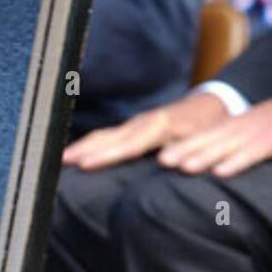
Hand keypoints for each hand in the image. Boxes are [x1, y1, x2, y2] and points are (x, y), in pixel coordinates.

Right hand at [62, 92, 228, 171]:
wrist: (213, 106)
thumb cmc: (210, 128)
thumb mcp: (204, 140)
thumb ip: (186, 151)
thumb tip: (167, 164)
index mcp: (158, 126)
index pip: (126, 145)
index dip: (104, 156)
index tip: (83, 165)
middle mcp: (142, 122)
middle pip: (107, 138)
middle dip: (83, 151)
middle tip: (58, 164)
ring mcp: (136, 123)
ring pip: (104, 136)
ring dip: (82, 148)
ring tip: (60, 161)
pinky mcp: (134, 127)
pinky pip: (108, 136)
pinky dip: (90, 145)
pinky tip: (78, 156)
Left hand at [157, 81, 271, 177]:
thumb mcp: (252, 130)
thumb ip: (232, 143)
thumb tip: (212, 162)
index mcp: (233, 126)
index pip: (202, 137)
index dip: (181, 146)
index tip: (159, 158)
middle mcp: (240, 128)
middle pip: (208, 141)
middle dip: (184, 151)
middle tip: (161, 162)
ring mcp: (257, 133)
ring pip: (226, 146)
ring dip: (204, 157)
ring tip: (184, 168)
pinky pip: (253, 152)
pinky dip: (237, 162)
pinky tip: (221, 172)